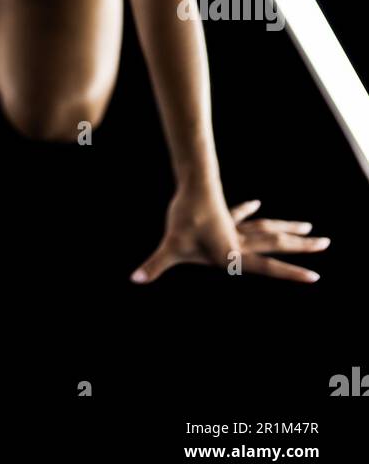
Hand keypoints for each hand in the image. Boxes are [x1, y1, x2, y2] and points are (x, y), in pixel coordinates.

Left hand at [130, 193, 330, 283]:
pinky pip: (241, 214)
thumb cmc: (184, 218)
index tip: (315, 276)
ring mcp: (234, 224)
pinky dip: (248, 210)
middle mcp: (240, 240)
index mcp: (234, 253)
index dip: (290, 273)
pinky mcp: (224, 212)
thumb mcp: (171, 246)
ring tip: (308, 225)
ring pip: (267, 228)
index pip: (267, 267)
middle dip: (302, 246)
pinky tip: (257, 202)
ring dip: (286, 228)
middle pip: (277, 243)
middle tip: (328, 242)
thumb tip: (134, 279)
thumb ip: (155, 265)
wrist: (190, 184)